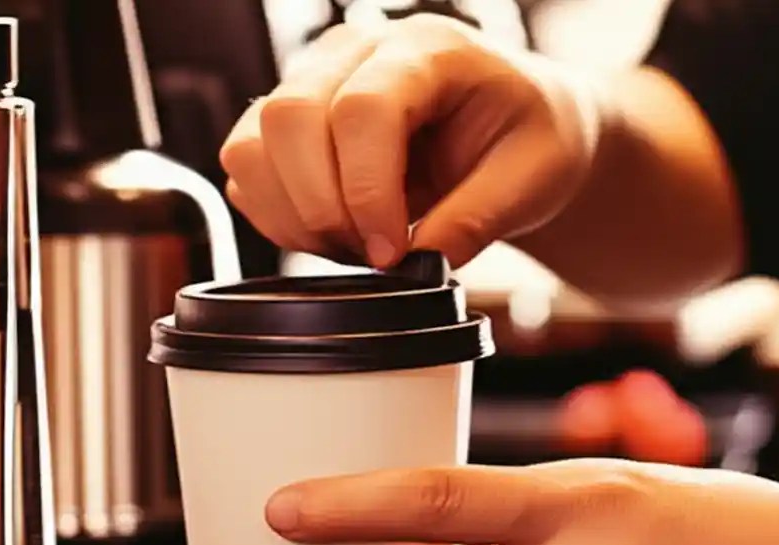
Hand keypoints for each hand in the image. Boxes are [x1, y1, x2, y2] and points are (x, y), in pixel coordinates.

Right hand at [219, 14, 597, 268]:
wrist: (514, 127)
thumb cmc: (529, 137)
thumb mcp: (534, 180)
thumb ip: (477, 219)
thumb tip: (417, 262)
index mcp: (428, 48)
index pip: (362, 109)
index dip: (367, 192)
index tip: (394, 251)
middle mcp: (356, 49)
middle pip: (290, 118)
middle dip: (324, 209)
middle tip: (373, 254)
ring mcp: (311, 78)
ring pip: (250, 144)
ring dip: (293, 215)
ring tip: (352, 245)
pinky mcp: (285, 119)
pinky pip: (244, 169)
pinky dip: (275, 216)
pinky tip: (329, 233)